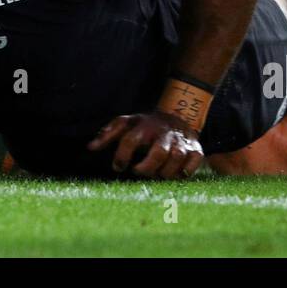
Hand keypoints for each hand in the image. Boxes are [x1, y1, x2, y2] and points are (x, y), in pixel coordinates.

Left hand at [88, 111, 205, 178]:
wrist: (178, 113)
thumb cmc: (147, 124)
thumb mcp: (127, 123)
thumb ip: (108, 134)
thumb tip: (90, 147)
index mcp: (145, 126)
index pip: (131, 139)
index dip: (121, 155)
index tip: (117, 167)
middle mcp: (164, 133)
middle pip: (159, 153)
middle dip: (147, 168)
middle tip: (138, 172)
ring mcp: (181, 141)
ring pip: (176, 159)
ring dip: (165, 172)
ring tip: (156, 174)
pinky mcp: (196, 148)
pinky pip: (194, 162)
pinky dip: (185, 171)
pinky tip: (175, 174)